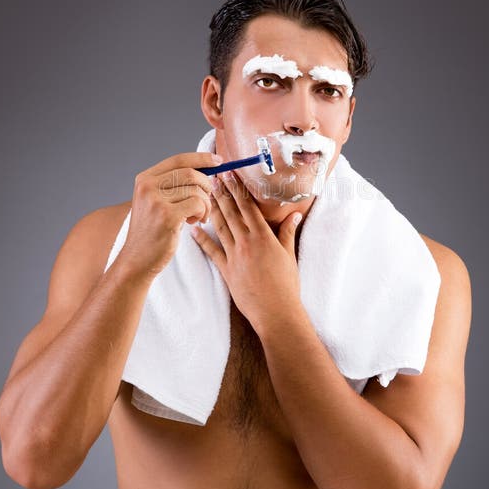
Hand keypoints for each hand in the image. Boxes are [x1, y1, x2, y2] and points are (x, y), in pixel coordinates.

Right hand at [119, 151, 219, 278]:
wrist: (137, 260)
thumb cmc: (152, 231)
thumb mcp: (156, 201)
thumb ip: (173, 185)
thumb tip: (206, 170)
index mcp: (145, 179)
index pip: (179, 159)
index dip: (201, 158)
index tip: (218, 161)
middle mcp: (148, 186)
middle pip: (191, 173)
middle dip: (206, 185)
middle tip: (207, 200)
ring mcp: (156, 200)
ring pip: (196, 190)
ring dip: (205, 204)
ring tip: (198, 216)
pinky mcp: (166, 216)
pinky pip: (198, 204)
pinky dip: (203, 213)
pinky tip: (194, 222)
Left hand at [190, 170, 302, 329]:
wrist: (276, 312)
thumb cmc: (287, 286)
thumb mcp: (290, 256)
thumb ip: (288, 233)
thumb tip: (294, 215)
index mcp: (264, 237)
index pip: (248, 207)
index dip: (238, 189)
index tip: (231, 175)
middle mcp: (247, 243)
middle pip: (231, 212)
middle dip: (221, 193)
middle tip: (213, 177)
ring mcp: (235, 256)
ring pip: (220, 227)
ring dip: (211, 209)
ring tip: (204, 194)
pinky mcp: (227, 271)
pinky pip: (212, 251)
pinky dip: (202, 239)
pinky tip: (193, 229)